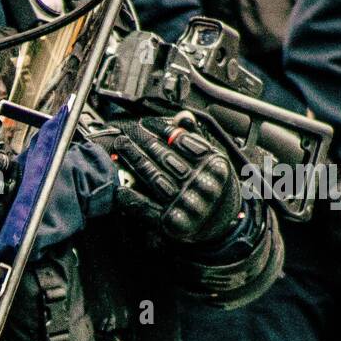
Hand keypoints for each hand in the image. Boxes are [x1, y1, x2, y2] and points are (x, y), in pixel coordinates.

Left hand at [103, 115, 241, 245]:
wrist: (221, 224)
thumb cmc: (213, 186)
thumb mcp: (213, 161)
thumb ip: (198, 138)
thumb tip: (182, 117)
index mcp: (213, 166)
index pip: (183, 141)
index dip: (162, 129)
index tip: (146, 122)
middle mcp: (202, 185)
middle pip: (166, 158)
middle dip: (143, 143)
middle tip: (126, 133)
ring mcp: (187, 205)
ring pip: (155, 178)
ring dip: (134, 161)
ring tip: (121, 148)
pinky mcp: (174, 222)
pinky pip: (148, 208)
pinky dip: (132, 197)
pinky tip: (119, 187)